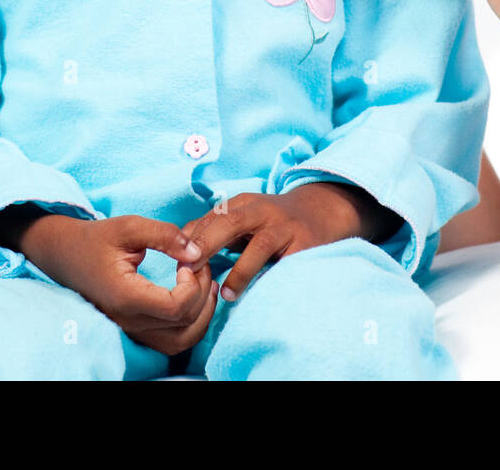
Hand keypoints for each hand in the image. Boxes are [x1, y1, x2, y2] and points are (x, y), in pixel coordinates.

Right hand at [20, 214, 217, 355]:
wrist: (67, 255)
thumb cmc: (97, 239)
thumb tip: (196, 252)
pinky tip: (195, 297)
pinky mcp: (136, 329)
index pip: (175, 307)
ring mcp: (132, 329)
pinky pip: (172, 341)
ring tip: (206, 284)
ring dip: (202, 315)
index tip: (188, 260)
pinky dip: (191, 325)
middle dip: (202, 292)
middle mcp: (130, 321)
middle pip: (184, 323)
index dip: (193, 284)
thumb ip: (164, 235)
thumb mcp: (129, 226)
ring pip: (182, 340)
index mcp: (127, 296)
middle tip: (201, 264)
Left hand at [179, 184, 376, 302]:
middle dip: (207, 242)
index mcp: (243, 203)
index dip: (191, 240)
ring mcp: (286, 227)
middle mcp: (264, 210)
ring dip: (240, 272)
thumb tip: (180, 252)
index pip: (210, 219)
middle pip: (231, 222)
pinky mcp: (306, 245)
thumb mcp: (244, 218)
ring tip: (226, 294)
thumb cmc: (272, 221)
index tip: (176, 263)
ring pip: (260, 246)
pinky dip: (272, 279)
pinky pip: (286, 265)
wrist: (323, 210)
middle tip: (190, 267)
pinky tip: (260, 295)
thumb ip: (215, 231)